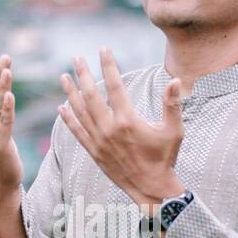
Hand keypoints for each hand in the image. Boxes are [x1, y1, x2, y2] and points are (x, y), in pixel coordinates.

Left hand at [57, 47, 185, 206]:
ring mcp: (99, 141)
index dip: (108, 65)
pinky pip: (77, 133)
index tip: (103, 49)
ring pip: (80, 112)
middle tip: (77, 58)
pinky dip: (68, 119)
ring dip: (70, 93)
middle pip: (91, 95)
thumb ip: (172, 104)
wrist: (151, 189)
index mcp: (127, 120)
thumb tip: (176, 80)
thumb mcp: (174, 130)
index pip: (114, 85)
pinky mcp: (94, 153)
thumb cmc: (165, 158)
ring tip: (63, 77)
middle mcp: (109, 129)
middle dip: (83, 74)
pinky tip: (61, 108)